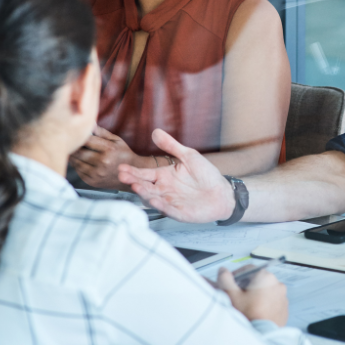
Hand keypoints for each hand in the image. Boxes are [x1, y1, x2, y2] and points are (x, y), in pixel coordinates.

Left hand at [70, 126, 144, 189]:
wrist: (131, 175)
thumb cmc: (123, 154)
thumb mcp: (116, 140)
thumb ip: (101, 132)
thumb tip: (89, 123)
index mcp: (109, 149)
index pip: (87, 140)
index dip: (79, 137)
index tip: (75, 134)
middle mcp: (103, 162)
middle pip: (79, 152)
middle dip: (74, 146)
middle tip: (70, 142)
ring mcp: (97, 173)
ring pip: (76, 162)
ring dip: (73, 155)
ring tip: (73, 150)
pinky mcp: (92, 181)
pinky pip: (78, 171)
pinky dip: (76, 164)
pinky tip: (79, 160)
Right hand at [117, 129, 235, 222]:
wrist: (223, 192)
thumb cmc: (206, 174)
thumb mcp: (189, 156)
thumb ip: (172, 146)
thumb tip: (155, 131)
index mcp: (165, 176)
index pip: (145, 173)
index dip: (133, 171)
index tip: (121, 167)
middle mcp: (164, 189)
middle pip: (146, 185)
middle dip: (134, 181)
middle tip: (122, 176)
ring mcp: (171, 202)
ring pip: (154, 197)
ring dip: (145, 192)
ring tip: (135, 186)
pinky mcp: (181, 212)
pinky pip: (169, 209)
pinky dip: (162, 206)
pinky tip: (155, 200)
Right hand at [217, 267, 288, 325]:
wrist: (261, 336)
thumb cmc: (247, 315)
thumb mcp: (231, 295)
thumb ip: (225, 279)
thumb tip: (223, 270)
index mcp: (265, 277)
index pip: (248, 269)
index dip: (236, 276)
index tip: (231, 286)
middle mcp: (277, 284)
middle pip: (258, 280)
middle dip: (247, 287)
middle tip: (238, 298)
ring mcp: (283, 297)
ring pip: (266, 291)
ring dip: (257, 295)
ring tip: (248, 307)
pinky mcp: (285, 309)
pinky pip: (273, 302)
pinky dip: (265, 304)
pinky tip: (257, 313)